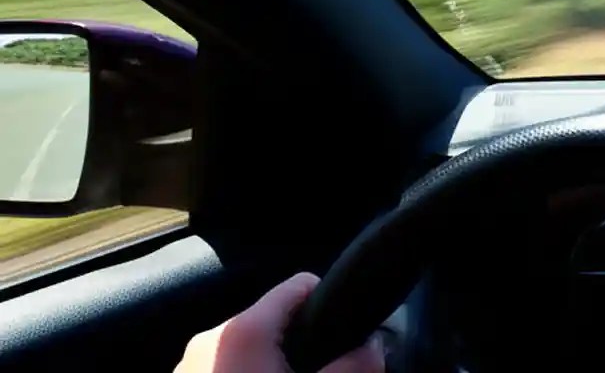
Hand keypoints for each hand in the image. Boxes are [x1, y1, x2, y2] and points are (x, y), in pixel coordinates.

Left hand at [175, 272, 383, 372]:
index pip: (299, 285)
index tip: (345, 333)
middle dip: (301, 342)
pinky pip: (225, 366)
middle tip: (320, 370)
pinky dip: (245, 372)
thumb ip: (354, 365)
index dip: (330, 304)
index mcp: (242, 329)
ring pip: (248, 348)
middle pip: (274, 320)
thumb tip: (373, 345)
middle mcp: (208, 338)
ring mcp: (187, 365)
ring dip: (272, 362)